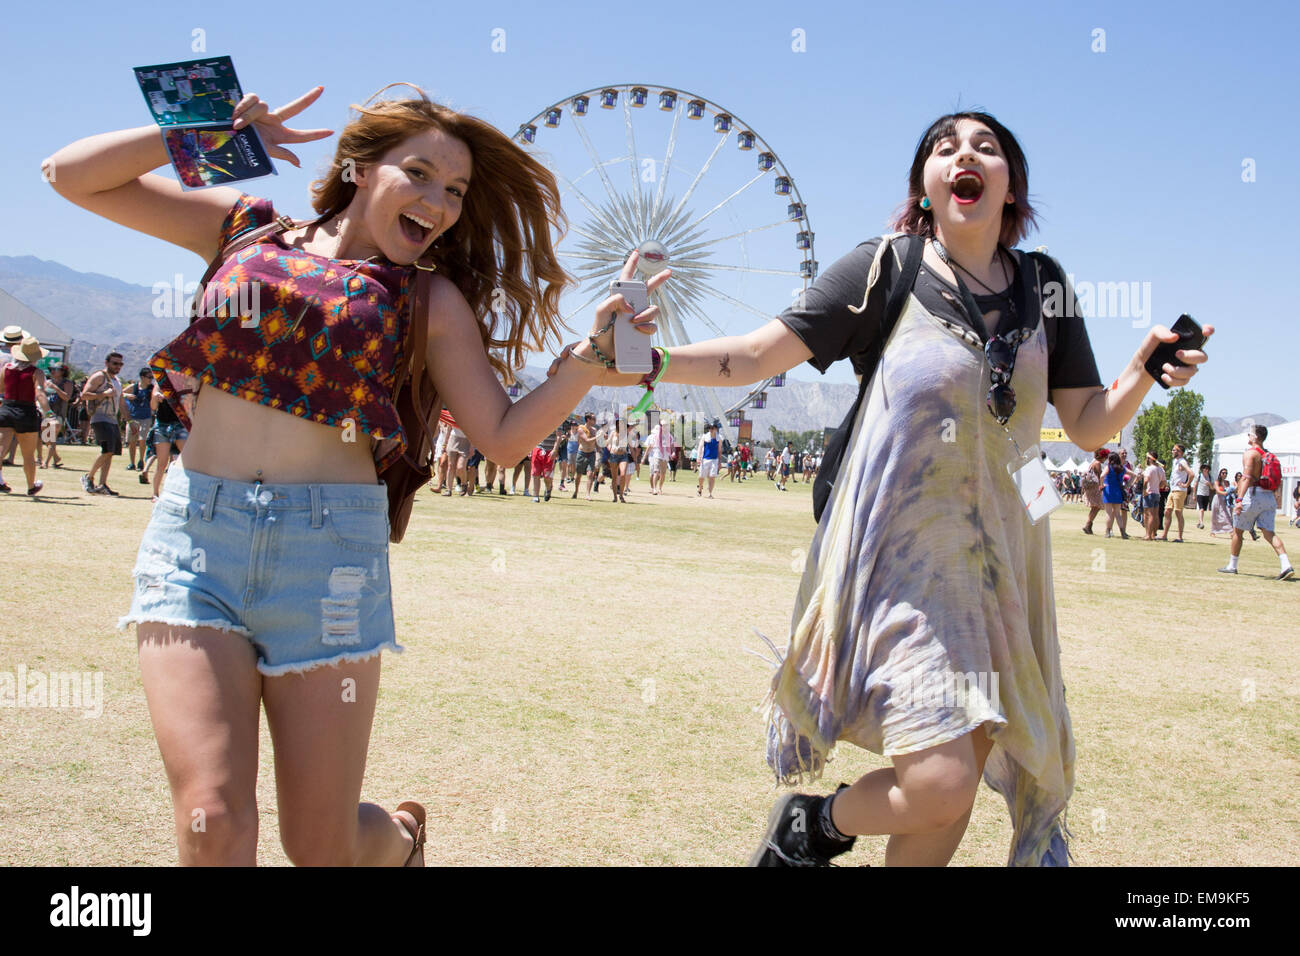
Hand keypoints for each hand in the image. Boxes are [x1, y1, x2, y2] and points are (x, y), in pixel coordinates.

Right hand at [231, 87, 333, 168]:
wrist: (225, 140)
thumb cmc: (246, 148)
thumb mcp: (266, 153)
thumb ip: (283, 154)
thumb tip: (299, 163)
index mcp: (280, 135)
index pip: (301, 135)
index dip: (315, 134)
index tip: (331, 132)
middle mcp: (275, 121)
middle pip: (295, 108)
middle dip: (308, 98)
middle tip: (322, 89)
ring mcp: (263, 111)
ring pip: (263, 105)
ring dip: (248, 116)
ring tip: (238, 126)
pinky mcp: (251, 102)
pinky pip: (252, 99)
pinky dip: (243, 107)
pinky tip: (234, 116)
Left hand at [548, 250, 670, 381]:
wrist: (602, 350)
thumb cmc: (599, 329)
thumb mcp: (601, 311)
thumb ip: (614, 301)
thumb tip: (630, 305)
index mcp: (619, 297)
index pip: (626, 277)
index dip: (631, 264)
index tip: (637, 252)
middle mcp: (631, 305)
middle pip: (648, 289)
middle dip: (658, 280)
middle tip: (669, 272)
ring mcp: (639, 317)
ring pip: (653, 310)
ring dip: (646, 314)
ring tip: (634, 322)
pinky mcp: (643, 330)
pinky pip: (653, 325)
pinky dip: (647, 326)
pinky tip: (639, 329)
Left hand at [1137, 323, 1214, 387]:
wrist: (1143, 361)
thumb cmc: (1152, 345)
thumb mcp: (1154, 334)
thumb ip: (1162, 331)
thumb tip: (1174, 337)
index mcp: (1189, 340)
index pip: (1205, 333)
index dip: (1209, 330)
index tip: (1205, 332)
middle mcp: (1192, 353)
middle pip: (1203, 357)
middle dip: (1191, 357)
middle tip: (1177, 354)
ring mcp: (1188, 366)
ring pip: (1193, 372)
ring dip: (1177, 370)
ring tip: (1164, 366)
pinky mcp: (1182, 377)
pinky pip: (1184, 382)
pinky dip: (1173, 380)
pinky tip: (1164, 376)